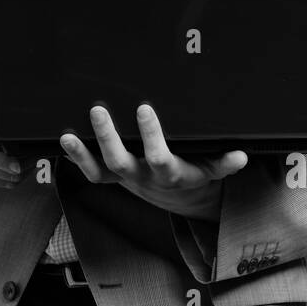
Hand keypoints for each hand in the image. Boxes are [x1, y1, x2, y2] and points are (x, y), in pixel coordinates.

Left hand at [60, 104, 247, 219]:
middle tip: (98, 111)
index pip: (159, 157)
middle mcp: (144, 176)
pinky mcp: (112, 177)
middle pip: (121, 162)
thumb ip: (224, 163)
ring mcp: (125, 178)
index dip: (150, 136)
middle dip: (108, 138)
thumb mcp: (212, 168)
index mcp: (170, 172)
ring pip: (101, 170)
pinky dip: (76, 159)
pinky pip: (91, 172)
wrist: (179, 197)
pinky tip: (64, 140)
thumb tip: (242, 156)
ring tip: (68, 134)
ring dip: (84, 153)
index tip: (144, 108)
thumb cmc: (195, 171)